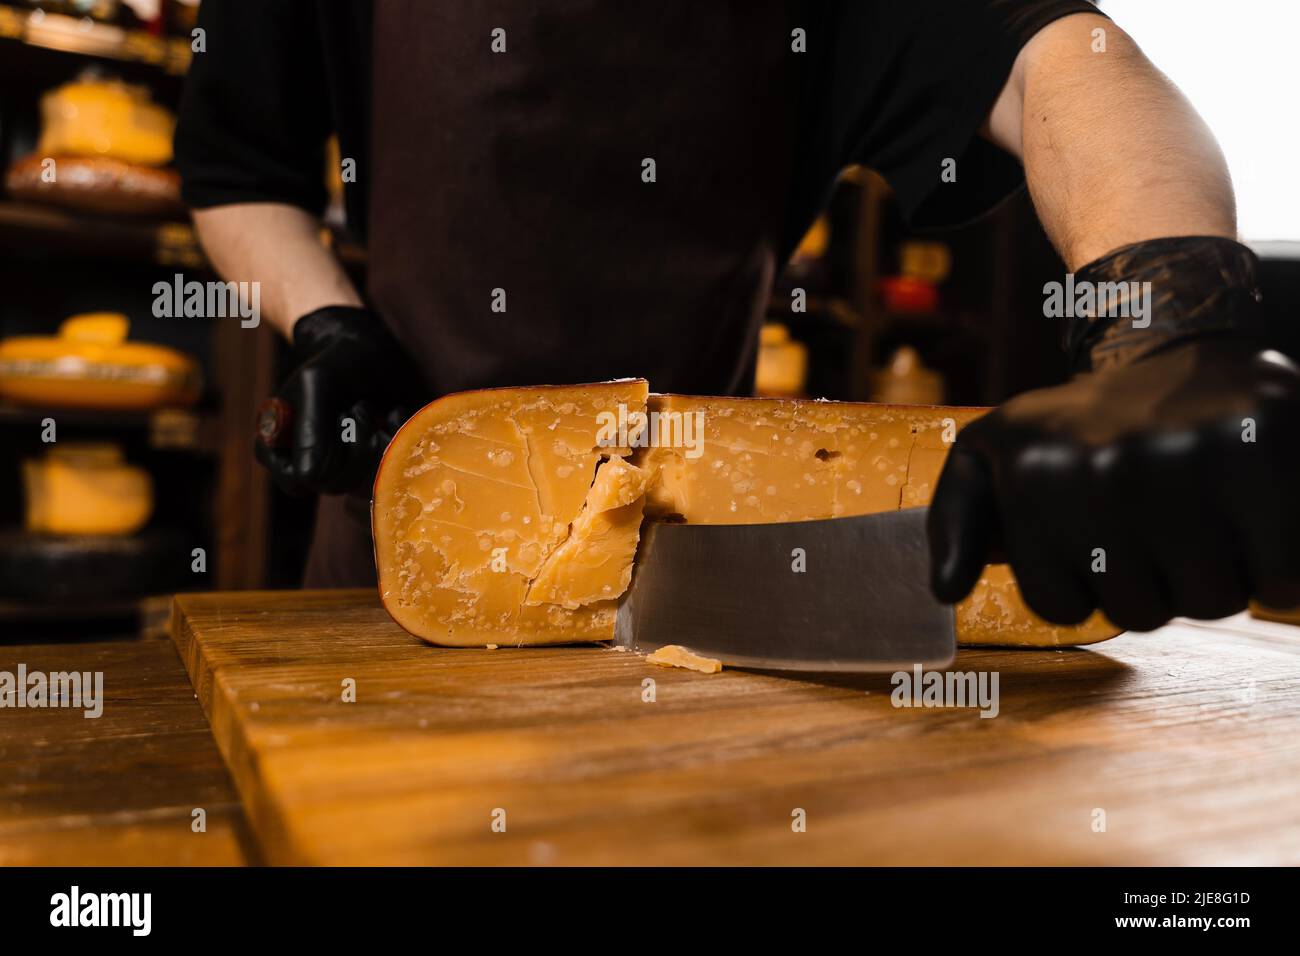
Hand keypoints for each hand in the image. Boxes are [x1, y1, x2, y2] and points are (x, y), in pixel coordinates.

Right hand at [254, 306, 424, 494]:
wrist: (374, 350)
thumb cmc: (337, 362)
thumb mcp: (318, 383)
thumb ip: (310, 428)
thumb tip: (310, 478)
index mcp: (278, 449)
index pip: (301, 480)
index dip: (324, 455)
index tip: (338, 417)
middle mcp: (308, 465)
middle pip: (336, 484)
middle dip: (355, 442)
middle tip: (358, 407)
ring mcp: (342, 470)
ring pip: (365, 483)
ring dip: (377, 440)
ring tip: (372, 408)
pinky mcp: (374, 466)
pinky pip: (393, 472)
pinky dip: (400, 438)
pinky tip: (394, 413)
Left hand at [929, 337, 1299, 631]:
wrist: (1171, 345)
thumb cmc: (1075, 423)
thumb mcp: (990, 454)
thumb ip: (954, 521)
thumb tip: (943, 591)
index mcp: (1032, 478)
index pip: (1060, 608)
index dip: (1085, 583)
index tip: (1095, 532)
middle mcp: (1101, 470)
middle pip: (1138, 612)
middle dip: (1151, 579)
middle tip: (1157, 518)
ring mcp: (1183, 461)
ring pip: (1209, 602)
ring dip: (1214, 572)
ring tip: (1201, 510)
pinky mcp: (1263, 457)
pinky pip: (1279, 581)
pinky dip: (1277, 564)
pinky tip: (1253, 513)